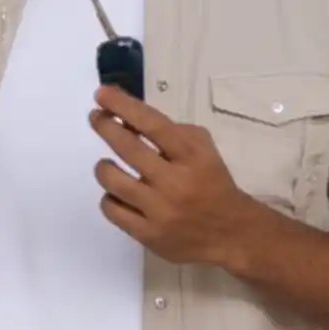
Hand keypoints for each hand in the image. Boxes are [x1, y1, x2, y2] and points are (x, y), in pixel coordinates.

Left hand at [90, 85, 255, 267]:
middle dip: (105, 127)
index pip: (151, 124)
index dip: (123, 106)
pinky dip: (110, 197)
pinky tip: (119, 194)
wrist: (232, 233)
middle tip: (96, 117)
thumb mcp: (203, 150)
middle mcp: (174, 182)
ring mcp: (160, 211)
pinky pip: (112, 209)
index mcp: (191, 156)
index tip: (102, 93)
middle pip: (127, 148)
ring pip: (112, 180)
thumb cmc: (212, 183)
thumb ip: (171, 131)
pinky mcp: (149, 235)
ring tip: (108, 165)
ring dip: (104, 167)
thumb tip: (127, 118)